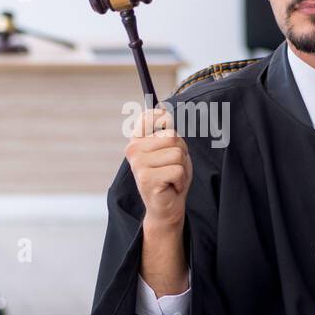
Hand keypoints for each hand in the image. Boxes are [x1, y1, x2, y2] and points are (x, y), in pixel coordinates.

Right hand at [125, 105, 192, 231]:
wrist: (166, 207)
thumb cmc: (171, 176)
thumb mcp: (170, 149)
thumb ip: (167, 130)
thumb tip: (162, 107)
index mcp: (137, 139)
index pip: (149, 116)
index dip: (164, 119)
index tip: (167, 131)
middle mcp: (133, 149)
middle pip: (172, 136)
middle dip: (181, 152)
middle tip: (172, 167)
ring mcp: (138, 163)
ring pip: (177, 153)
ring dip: (181, 168)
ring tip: (171, 177)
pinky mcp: (146, 178)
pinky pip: (178, 170)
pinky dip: (181, 180)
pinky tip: (171, 186)